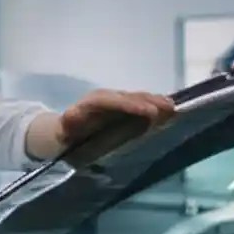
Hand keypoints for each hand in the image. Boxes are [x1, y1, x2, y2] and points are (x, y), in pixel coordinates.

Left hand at [31, 89, 173, 165]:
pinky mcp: (120, 105)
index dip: (128, 105)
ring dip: (153, 101)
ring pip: (133, 98)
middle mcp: (100, 99)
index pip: (106, 101)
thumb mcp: (61, 135)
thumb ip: (67, 131)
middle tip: (168, 109)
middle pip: (124, 97)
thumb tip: (68, 128)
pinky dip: (153, 104)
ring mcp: (112, 100)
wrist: (62, 131)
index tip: (149, 113)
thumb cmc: (64, 136)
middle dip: (146, 102)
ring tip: (172, 108)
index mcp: (84, 107)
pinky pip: (137, 102)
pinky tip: (168, 109)